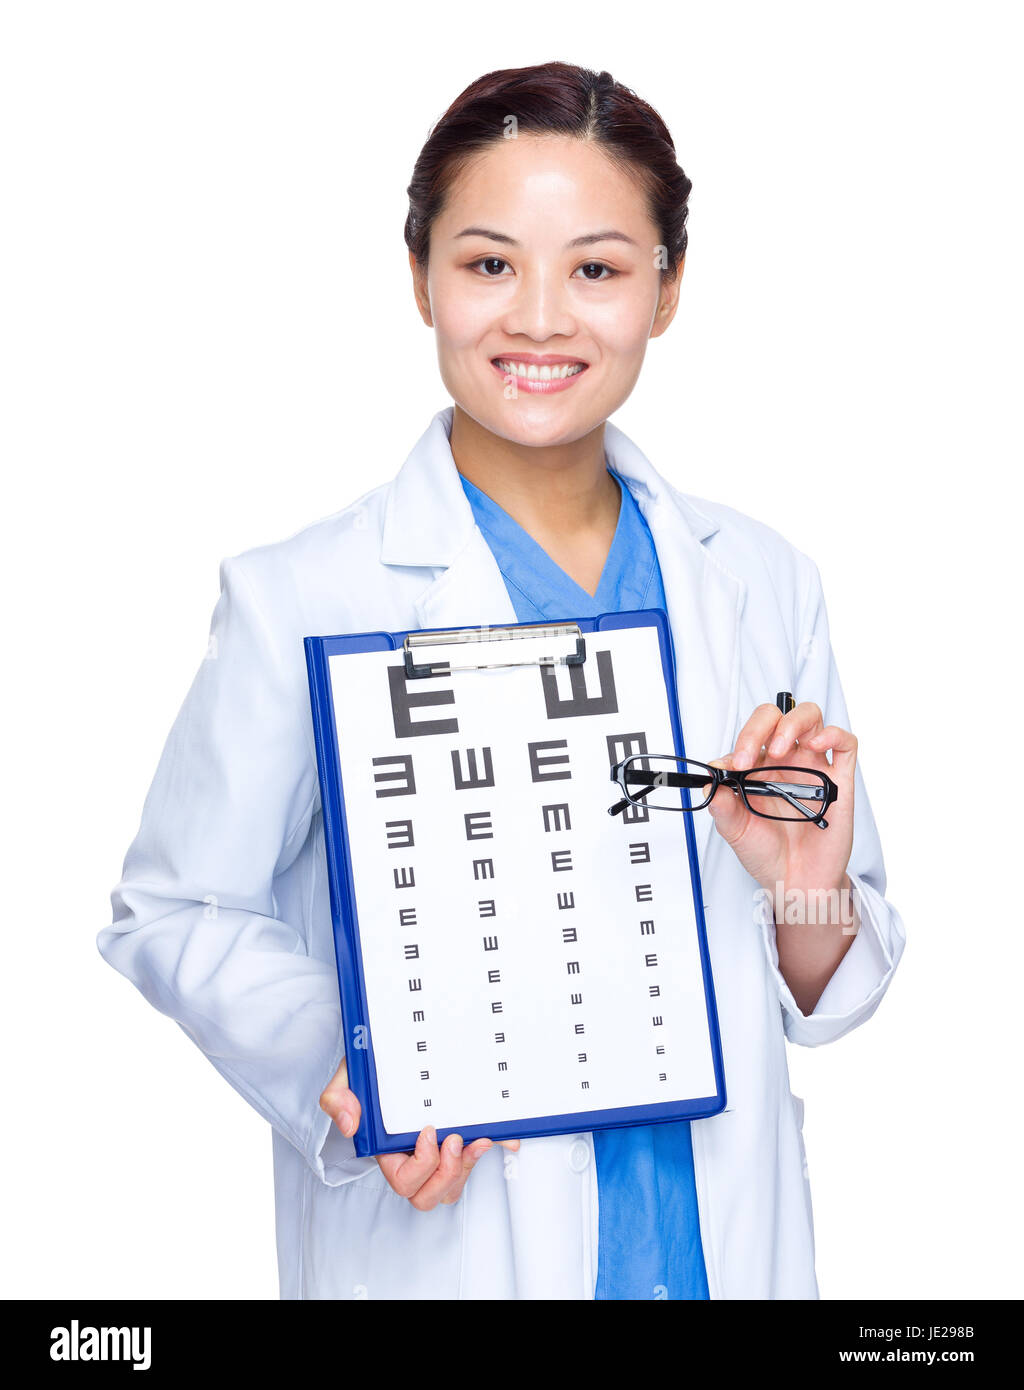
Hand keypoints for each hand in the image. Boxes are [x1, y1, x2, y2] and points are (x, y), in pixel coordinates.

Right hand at [319, 1057, 520, 1209]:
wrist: (384, 1054)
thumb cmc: (367, 1072)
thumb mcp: (346, 1079)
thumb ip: (337, 1099)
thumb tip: (351, 1126)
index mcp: (386, 1151)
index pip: (403, 1180)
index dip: (421, 1165)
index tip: (426, 1131)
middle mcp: (411, 1158)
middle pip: (428, 1195)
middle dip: (447, 1174)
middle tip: (455, 1141)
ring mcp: (436, 1152)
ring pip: (452, 1186)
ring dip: (468, 1168)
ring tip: (479, 1139)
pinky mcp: (457, 1139)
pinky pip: (475, 1159)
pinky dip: (493, 1150)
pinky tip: (505, 1138)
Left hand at [706, 701, 855, 912]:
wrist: (795, 883)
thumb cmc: (767, 854)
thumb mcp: (735, 831)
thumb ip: (721, 804)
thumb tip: (710, 777)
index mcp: (759, 768)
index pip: (749, 736)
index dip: (739, 743)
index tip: (730, 767)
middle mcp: (786, 762)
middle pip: (776, 717)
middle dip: (759, 728)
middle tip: (750, 757)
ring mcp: (813, 768)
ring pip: (810, 718)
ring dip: (792, 723)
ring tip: (780, 748)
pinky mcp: (839, 781)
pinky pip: (846, 745)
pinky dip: (833, 734)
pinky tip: (817, 744)